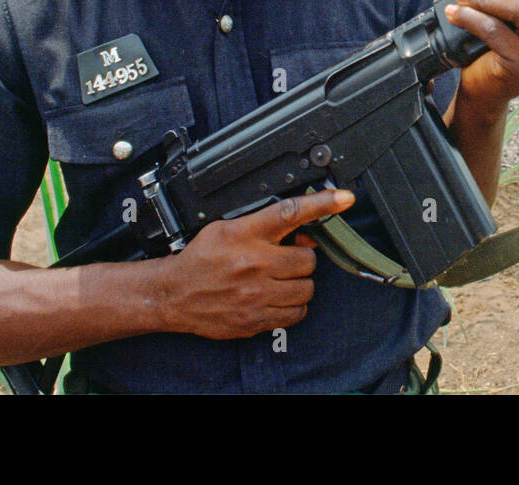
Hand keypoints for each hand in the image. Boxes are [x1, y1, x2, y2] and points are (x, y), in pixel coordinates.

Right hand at [156, 189, 354, 340]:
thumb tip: (305, 234)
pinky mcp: (255, 320)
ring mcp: (255, 295)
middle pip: (307, 261)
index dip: (321, 203)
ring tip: (279, 282)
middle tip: (284, 262)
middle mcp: (254, 263)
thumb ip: (266, 227)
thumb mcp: (229, 229)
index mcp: (246, 234)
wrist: (173, 295)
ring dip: (298, 285)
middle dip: (301, 261)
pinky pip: (295, 315)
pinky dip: (292, 307)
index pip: (290, 212)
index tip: (345, 198)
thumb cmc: (202, 258)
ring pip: (306, 289)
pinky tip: (275, 299)